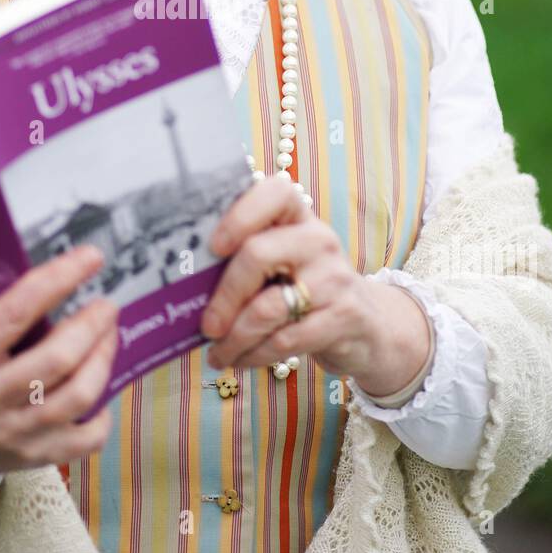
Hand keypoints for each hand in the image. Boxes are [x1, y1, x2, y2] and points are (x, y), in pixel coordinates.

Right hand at [0, 226, 118, 487]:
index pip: (14, 313)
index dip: (58, 280)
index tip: (90, 257)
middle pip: (56, 358)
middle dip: (92, 324)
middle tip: (107, 304)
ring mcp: (12, 433)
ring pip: (76, 396)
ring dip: (103, 360)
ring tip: (110, 334)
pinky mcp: (33, 458)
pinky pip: (84, 441)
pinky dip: (103, 415)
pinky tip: (102, 388)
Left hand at [200, 176, 431, 395]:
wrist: (367, 326)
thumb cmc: (305, 290)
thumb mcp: (282, 264)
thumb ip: (245, 259)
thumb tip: (184, 282)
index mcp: (298, 217)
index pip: (275, 191)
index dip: (240, 214)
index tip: (213, 246)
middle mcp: (318, 239)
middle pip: (258, 254)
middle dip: (224, 296)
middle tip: (206, 326)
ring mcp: (335, 278)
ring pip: (268, 307)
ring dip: (235, 337)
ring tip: (218, 353)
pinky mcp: (344, 316)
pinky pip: (286, 339)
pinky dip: (255, 355)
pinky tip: (242, 360)